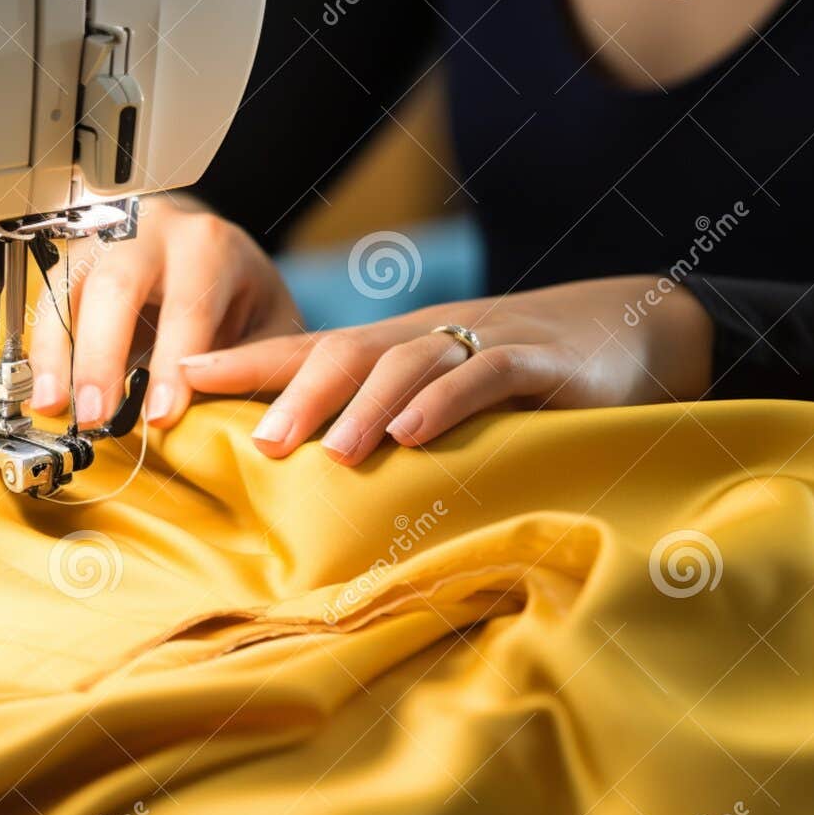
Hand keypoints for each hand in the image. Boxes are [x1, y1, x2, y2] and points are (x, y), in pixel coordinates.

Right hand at [29, 196, 301, 428]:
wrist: (209, 248)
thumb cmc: (241, 292)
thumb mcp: (271, 325)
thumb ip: (250, 367)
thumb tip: (219, 419)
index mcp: (208, 244)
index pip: (188, 306)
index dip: (172, 365)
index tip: (160, 416)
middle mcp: (152, 231)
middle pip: (116, 284)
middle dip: (102, 355)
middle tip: (96, 414)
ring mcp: (105, 240)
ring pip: (70, 286)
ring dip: (56, 352)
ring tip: (53, 405)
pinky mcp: (74, 260)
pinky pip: (48, 299)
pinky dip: (43, 348)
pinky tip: (44, 387)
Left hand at [180, 276, 714, 463]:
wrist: (632, 329)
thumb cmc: (525, 377)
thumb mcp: (448, 399)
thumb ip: (390, 428)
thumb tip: (313, 485)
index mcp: (396, 348)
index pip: (308, 349)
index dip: (245, 362)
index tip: (181, 380)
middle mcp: (427, 338)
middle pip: (346, 352)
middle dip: (294, 391)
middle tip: (254, 441)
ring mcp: (482, 342)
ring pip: (406, 362)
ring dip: (361, 406)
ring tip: (326, 451)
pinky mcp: (536, 361)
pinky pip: (482, 374)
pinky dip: (444, 401)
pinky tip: (412, 433)